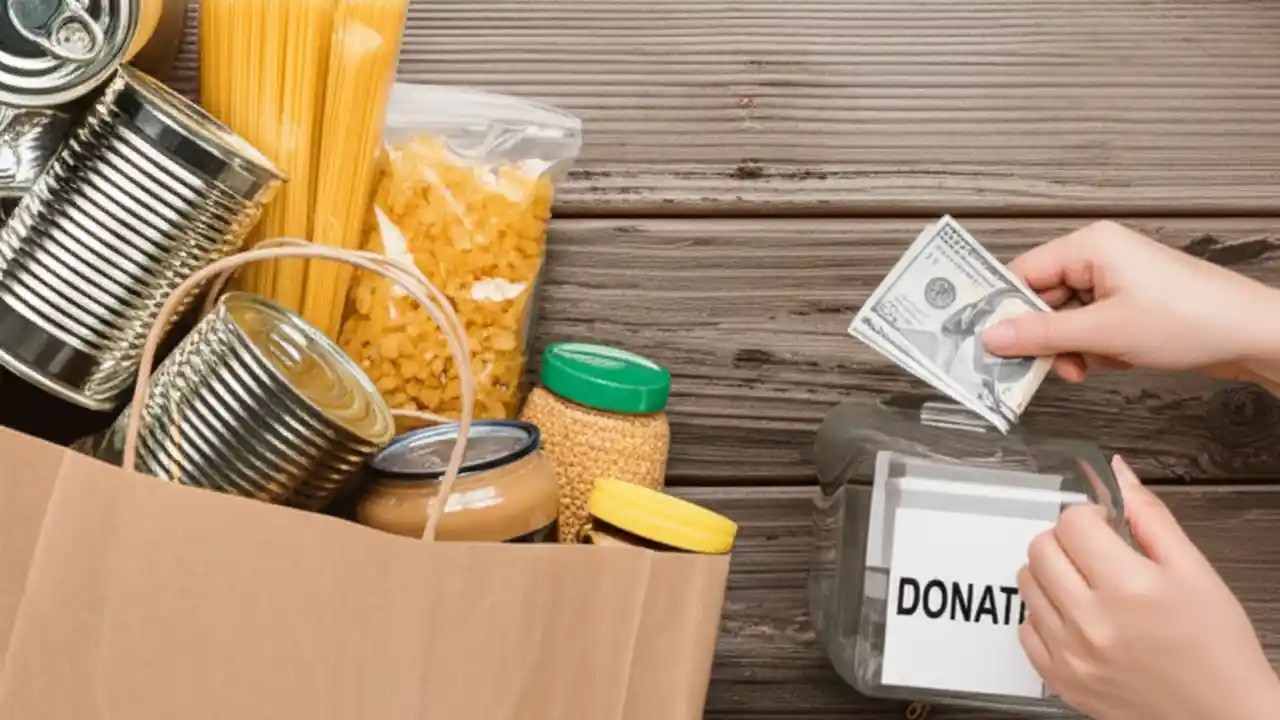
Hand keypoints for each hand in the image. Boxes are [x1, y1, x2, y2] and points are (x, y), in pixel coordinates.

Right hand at [980, 221, 1279, 392]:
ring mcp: (1114, 281)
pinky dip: (1089, 350)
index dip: (1000, 308)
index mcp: (1089, 246)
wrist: (1252, 335)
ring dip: (1066, 349)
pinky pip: (1087, 327)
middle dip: (1039, 336)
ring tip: (1080, 368)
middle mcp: (1098, 257)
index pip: (1021, 272)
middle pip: (1040, 298)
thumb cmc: (1193, 318)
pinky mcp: (1127, 304)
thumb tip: (994, 336)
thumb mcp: (1104, 332)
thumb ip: (1042, 335)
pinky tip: (1104, 362)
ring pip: (1063, 318)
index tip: (981, 338)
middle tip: (1028, 366)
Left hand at [1019, 456, 1279, 719]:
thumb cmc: (1215, 646)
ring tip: (1090, 588)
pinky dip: (1046, 615)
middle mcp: (1092, 621)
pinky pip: (1025, 626)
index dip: (1091, 516)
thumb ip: (1149, 515)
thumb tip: (1117, 473)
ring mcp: (1070, 653)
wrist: (1222, 713)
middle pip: (1041, 547)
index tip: (1106, 527)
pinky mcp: (1059, 678)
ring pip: (1027, 582)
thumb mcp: (1193, 570)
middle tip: (1098, 555)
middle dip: (1067, 541)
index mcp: (1128, 587)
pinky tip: (1079, 618)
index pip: (1071, 521)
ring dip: (1053, 575)